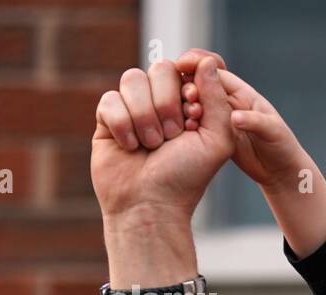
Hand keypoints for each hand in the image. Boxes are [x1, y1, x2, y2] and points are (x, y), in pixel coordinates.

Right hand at [91, 56, 234, 220]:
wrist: (150, 204)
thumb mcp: (216, 140)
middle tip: (172, 136)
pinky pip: (110, 98)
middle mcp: (162, 102)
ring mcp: (134, 107)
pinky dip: (122, 125)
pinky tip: (129, 147)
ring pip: (132, 79)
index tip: (194, 117)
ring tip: (151, 145)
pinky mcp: (108, 117)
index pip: (188, 70)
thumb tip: (208, 60)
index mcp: (191, 104)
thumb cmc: (187, 176)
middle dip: (168, 104)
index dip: (190, 89)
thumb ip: (217, 99)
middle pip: (160, 69)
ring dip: (144, 116)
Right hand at [173, 49, 307, 192]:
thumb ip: (254, 122)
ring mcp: (216, 117)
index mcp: (242, 93)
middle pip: (199, 83)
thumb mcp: (272, 132)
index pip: (215, 71)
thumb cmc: (282, 148)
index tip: (181, 65)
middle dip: (186, 84)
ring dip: (181, 103)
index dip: (197, 65)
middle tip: (185, 99)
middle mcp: (227, 102)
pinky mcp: (210, 133)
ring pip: (192, 102)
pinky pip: (191, 121)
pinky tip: (176, 127)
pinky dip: (182, 121)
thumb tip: (234, 117)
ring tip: (182, 116)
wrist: (278, 171)